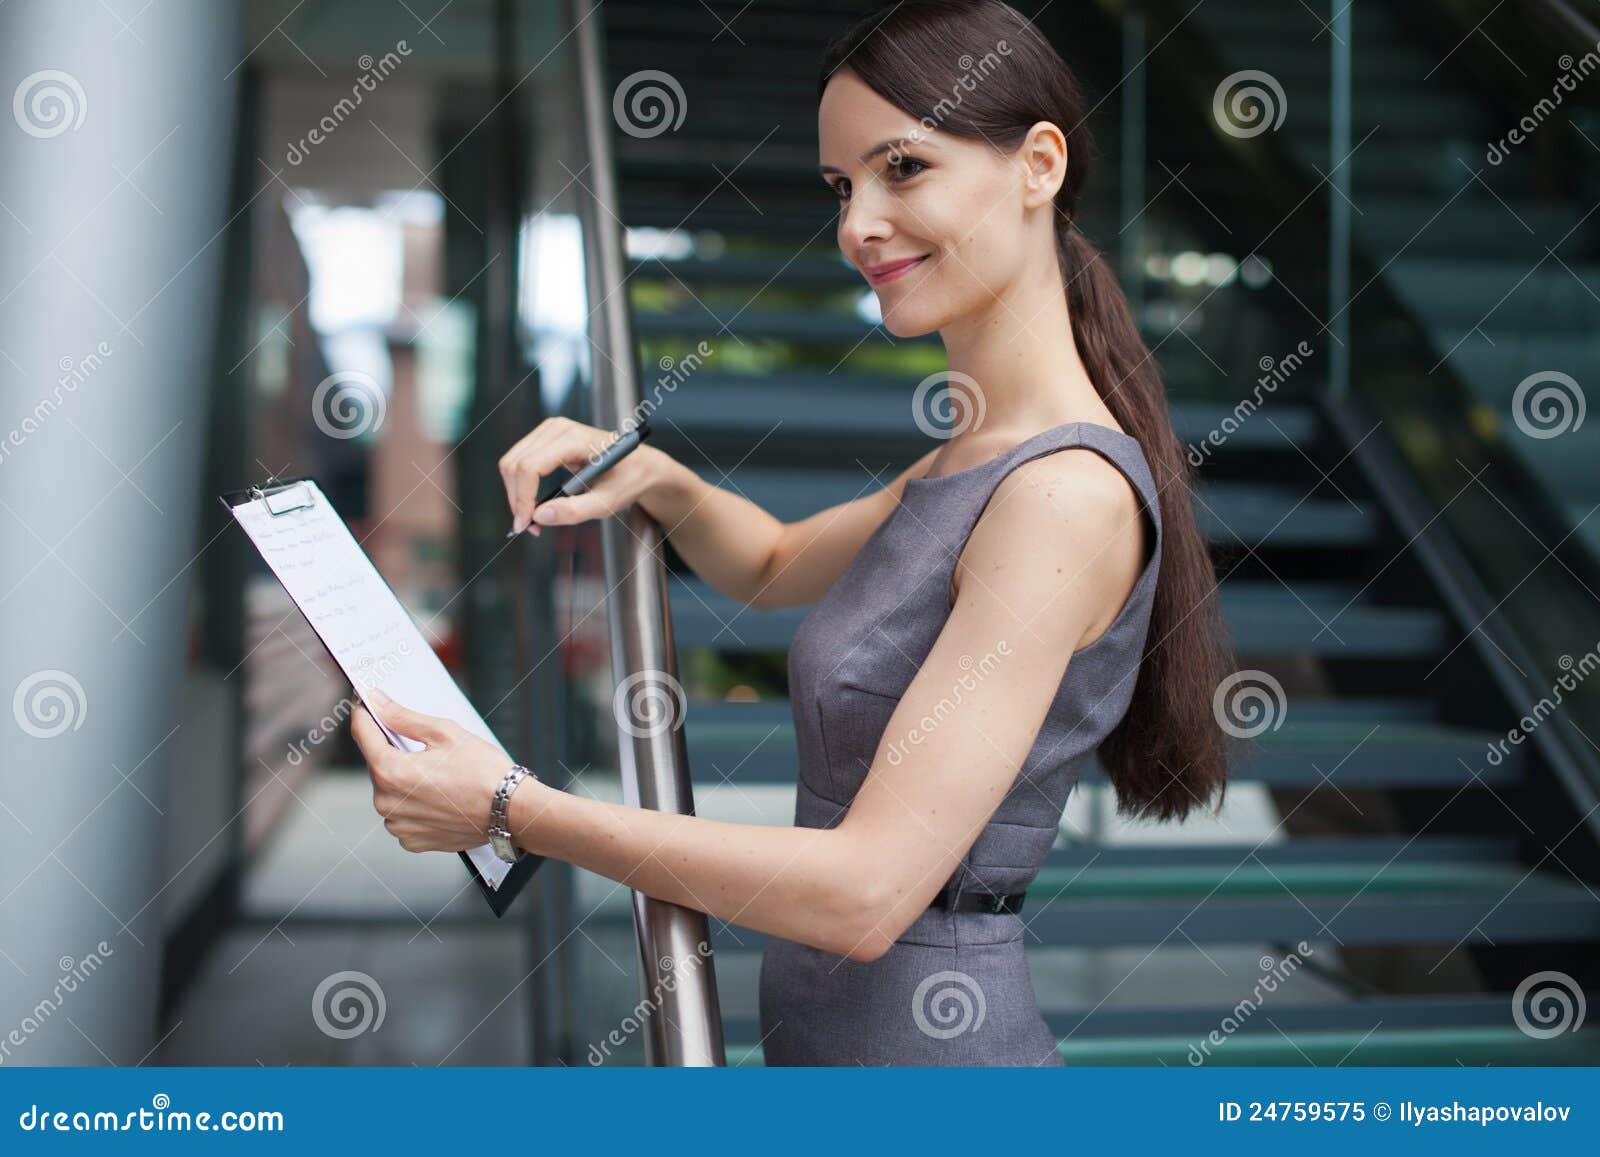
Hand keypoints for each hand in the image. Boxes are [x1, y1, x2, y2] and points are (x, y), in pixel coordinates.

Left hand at [350, 688, 514, 854]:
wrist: (511, 812)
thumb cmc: (485, 773)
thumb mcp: (445, 733)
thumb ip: (403, 718)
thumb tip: (377, 702)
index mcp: (392, 773)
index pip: (363, 734)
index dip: (365, 713)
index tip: (367, 702)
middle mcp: (388, 803)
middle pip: (378, 765)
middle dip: (394, 751)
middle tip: (426, 746)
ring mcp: (399, 825)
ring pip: (390, 791)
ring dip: (404, 779)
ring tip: (438, 775)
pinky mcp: (412, 840)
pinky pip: (402, 814)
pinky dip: (414, 803)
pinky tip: (439, 796)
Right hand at [498, 416, 664, 535]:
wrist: (638, 464)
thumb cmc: (627, 479)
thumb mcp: (607, 502)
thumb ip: (575, 511)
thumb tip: (540, 516)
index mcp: (575, 439)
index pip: (531, 466)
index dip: (522, 498)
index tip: (525, 525)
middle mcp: (557, 428)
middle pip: (515, 464)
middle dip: (517, 499)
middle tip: (531, 527)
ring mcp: (549, 430)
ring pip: (511, 463)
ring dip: (516, 495)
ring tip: (534, 519)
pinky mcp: (544, 438)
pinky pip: (519, 462)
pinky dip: (520, 487)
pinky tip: (535, 505)